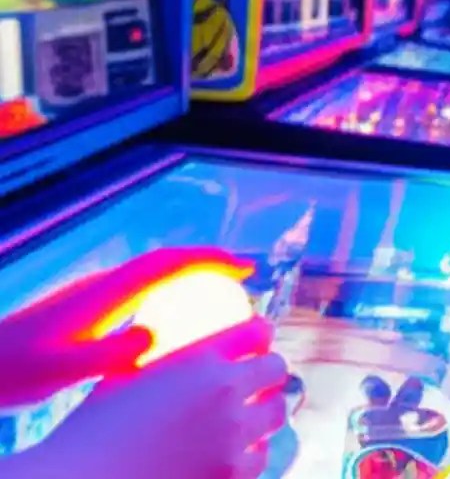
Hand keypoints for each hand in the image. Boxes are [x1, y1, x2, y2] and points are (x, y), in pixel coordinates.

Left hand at [0, 248, 253, 406]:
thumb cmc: (15, 371)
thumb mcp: (64, 368)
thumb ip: (110, 352)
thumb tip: (154, 334)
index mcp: (104, 294)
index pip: (166, 265)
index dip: (209, 261)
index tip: (244, 266)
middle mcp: (102, 287)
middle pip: (164, 262)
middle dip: (206, 261)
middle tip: (244, 274)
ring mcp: (92, 296)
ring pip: (151, 276)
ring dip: (187, 276)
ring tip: (218, 293)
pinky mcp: (85, 311)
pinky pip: (139, 293)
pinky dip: (166, 295)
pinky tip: (171, 322)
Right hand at [34, 317, 287, 478]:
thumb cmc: (90, 433)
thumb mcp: (124, 378)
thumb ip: (157, 362)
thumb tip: (161, 342)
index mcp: (199, 360)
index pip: (256, 333)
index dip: (261, 334)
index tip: (258, 340)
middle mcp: (226, 394)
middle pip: (277, 372)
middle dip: (271, 374)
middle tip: (260, 381)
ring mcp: (233, 438)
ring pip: (276, 416)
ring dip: (266, 414)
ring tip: (252, 417)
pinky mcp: (232, 476)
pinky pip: (259, 459)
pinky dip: (252, 453)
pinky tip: (238, 454)